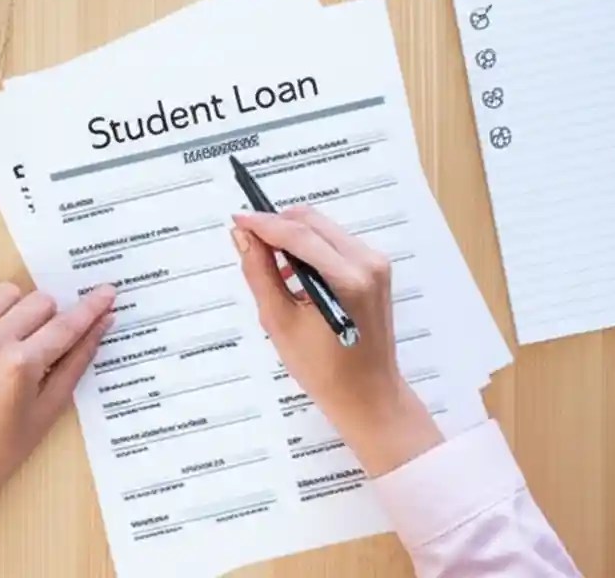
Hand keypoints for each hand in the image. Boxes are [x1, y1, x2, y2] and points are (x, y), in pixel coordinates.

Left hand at [0, 282, 115, 547]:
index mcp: (20, 365)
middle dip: (55, 318)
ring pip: (8, 293)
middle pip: (40, 301)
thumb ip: (78, 361)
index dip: (91, 307)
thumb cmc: (4, 448)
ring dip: (23, 310)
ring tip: (23, 340)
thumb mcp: (50, 408)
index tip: (108, 292)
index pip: (66, 325)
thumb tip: (102, 325)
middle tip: (52, 345)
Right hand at [231, 207, 440, 476]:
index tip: (237, 219)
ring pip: (325, 229)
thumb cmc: (324, 371)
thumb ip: (260, 273)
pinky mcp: (377, 270)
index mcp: (347, 278)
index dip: (263, 223)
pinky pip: (337, 243)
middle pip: (314, 222)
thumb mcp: (280, 322)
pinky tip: (294, 273)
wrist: (369, 395)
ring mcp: (377, 264)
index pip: (298, 233)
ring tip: (270, 265)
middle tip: (248, 241)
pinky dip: (311, 248)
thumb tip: (243, 237)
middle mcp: (368, 263)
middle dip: (278, 225)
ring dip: (294, 236)